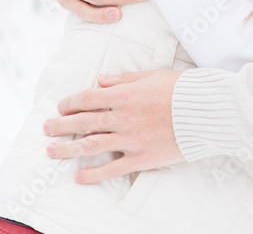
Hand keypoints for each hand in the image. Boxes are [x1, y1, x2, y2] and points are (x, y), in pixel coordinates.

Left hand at [44, 70, 184, 181]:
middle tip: (46, 129)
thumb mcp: (153, 75)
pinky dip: (94, 174)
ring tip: (51, 152)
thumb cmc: (182, 88)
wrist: (207, 111)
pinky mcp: (141, 158)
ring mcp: (131, 139)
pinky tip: (79, 177)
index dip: (71, 102)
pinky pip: (112, 169)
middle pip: (84, 122)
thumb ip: (124, 78)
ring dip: (68, 149)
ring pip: (91, 145)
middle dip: (61, 125)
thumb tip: (100, 80)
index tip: (60, 106)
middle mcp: (123, 117)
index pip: (88, 98)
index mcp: (125, 94)